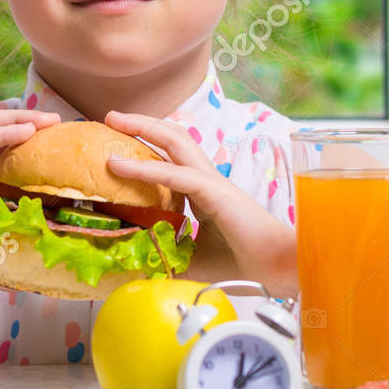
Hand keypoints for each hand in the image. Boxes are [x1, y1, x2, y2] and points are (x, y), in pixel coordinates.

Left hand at [103, 109, 297, 297]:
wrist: (277, 270)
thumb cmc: (242, 265)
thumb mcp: (191, 260)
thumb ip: (167, 256)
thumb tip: (135, 264)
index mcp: (203, 192)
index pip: (171, 159)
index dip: (145, 148)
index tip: (117, 144)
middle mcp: (206, 180)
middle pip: (172, 138)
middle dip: (141, 124)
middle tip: (111, 118)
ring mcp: (212, 182)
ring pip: (175, 143)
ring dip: (143, 128)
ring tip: (114, 120)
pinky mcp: (215, 192)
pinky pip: (175, 174)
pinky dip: (145, 168)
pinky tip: (119, 165)